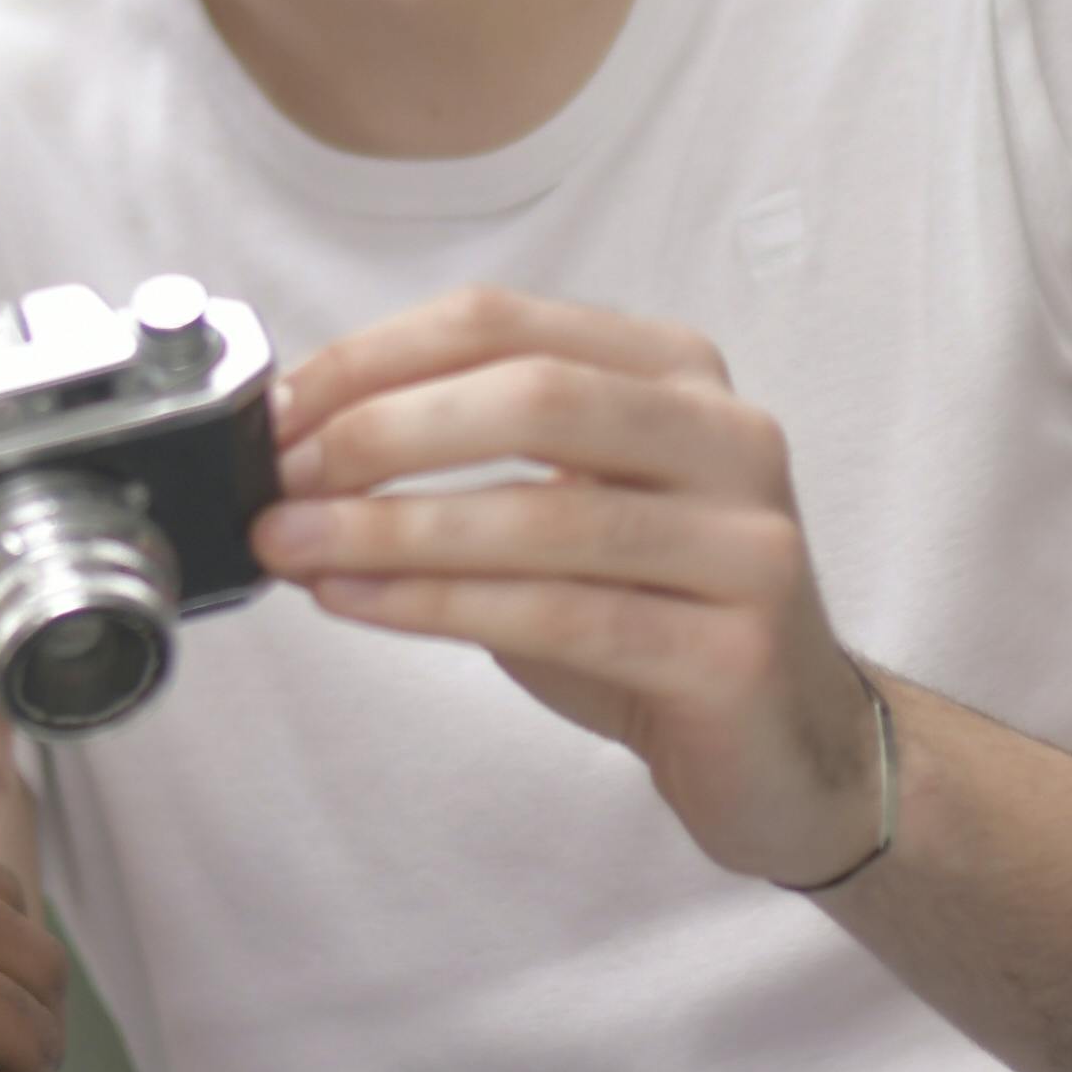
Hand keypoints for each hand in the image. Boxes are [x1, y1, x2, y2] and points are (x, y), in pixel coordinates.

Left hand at [246, 287, 888, 885]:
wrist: (790, 747)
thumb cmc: (651, 616)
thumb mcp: (560, 509)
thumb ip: (462, 463)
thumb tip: (298, 447)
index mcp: (675, 372)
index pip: (505, 324)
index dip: (378, 357)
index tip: (281, 409)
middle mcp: (728, 436)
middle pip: (535, 396)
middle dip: (386, 430)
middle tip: (282, 476)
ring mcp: (745, 543)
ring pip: (545, 516)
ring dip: (393, 529)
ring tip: (292, 546)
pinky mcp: (734, 651)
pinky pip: (563, 617)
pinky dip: (439, 606)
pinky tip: (358, 604)